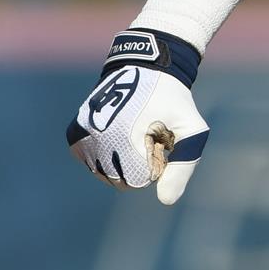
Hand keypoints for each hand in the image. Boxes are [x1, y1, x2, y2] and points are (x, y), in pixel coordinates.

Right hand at [65, 29, 209, 204]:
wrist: (146, 68)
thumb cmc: (174, 103)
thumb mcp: (193, 129)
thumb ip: (184, 165)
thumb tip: (166, 201)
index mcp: (126, 138)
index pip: (140, 180)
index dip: (157, 164)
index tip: (162, 141)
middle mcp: (99, 138)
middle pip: (120, 180)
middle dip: (139, 164)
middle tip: (150, 137)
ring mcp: (84, 136)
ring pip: (104, 174)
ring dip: (122, 160)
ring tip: (134, 133)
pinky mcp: (75, 134)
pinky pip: (90, 163)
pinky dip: (106, 155)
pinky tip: (119, 134)